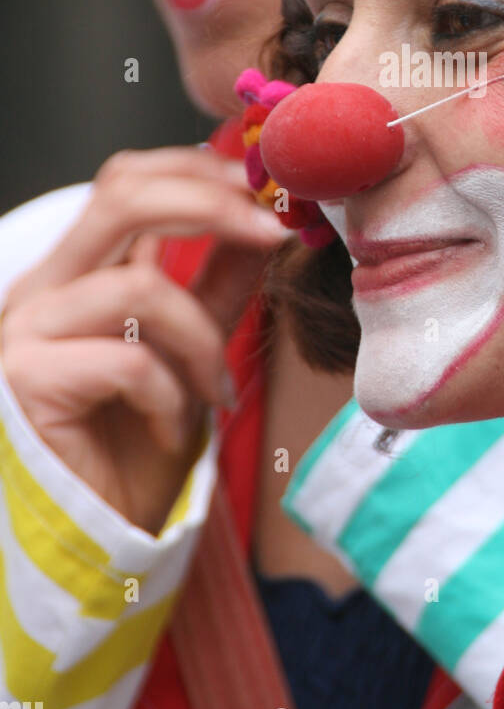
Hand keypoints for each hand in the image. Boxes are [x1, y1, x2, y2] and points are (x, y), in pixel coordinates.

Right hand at [0, 147, 287, 534]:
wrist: (102, 538)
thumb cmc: (140, 447)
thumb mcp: (197, 347)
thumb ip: (220, 280)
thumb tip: (267, 215)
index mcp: (76, 270)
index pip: (127, 180)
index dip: (200, 170)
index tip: (270, 190)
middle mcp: (41, 287)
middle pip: (120, 195)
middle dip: (212, 203)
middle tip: (274, 230)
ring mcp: (24, 330)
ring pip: (140, 287)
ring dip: (202, 341)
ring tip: (214, 393)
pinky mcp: (25, 379)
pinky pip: (129, 360)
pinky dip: (171, 397)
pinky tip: (170, 431)